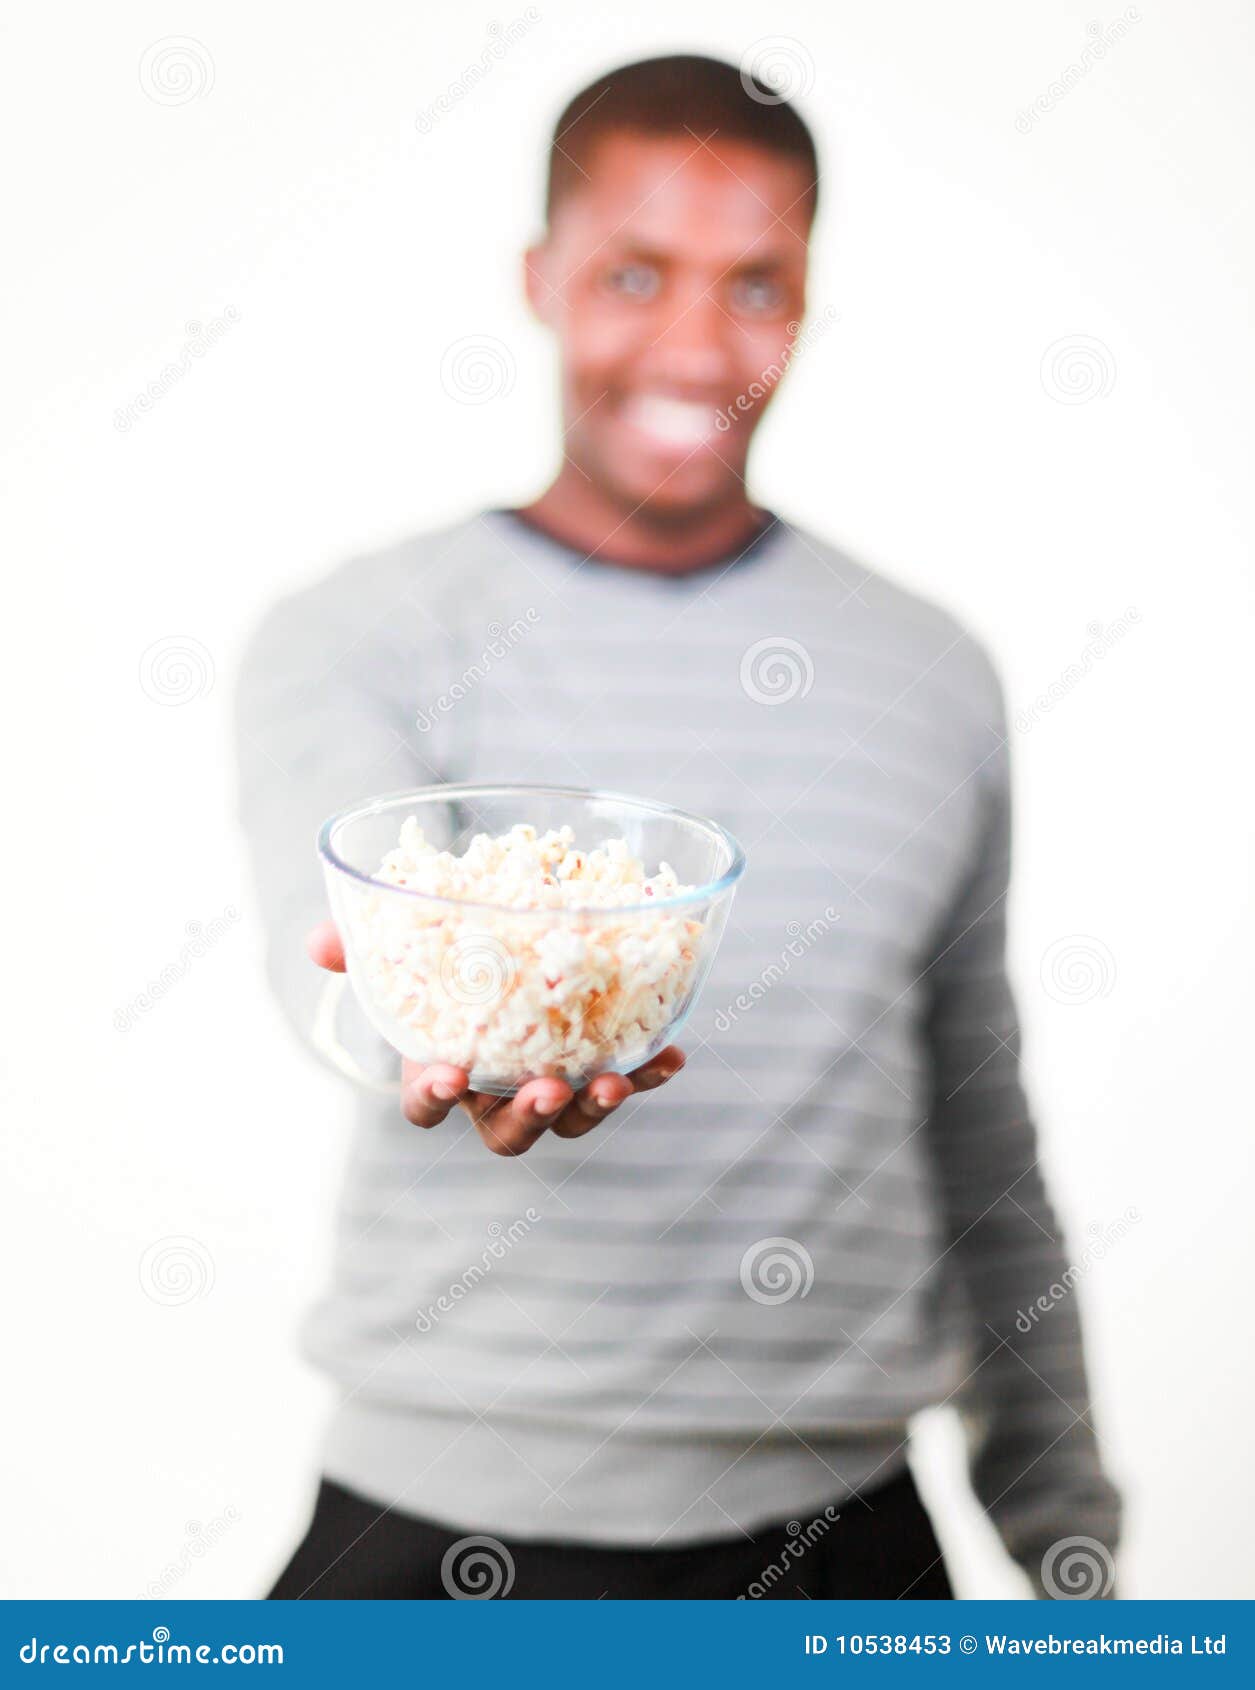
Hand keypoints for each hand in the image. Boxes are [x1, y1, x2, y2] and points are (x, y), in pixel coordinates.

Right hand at [307, 920, 685, 1155]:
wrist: (505, 949)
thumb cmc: (443, 963)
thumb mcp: (403, 950)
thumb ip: (360, 948)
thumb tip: (319, 940)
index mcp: (443, 1073)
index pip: (427, 1107)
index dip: (435, 1099)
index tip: (449, 1074)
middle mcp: (497, 1094)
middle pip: (508, 1133)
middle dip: (528, 1118)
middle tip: (548, 1091)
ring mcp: (550, 1087)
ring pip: (569, 1120)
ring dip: (594, 1107)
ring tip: (614, 1083)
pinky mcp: (597, 1067)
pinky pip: (625, 1079)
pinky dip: (647, 1072)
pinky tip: (671, 1055)